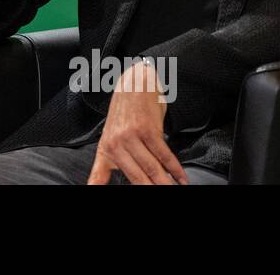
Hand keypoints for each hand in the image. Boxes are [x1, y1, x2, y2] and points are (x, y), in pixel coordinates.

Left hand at [87, 62, 186, 184]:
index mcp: (105, 150)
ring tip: (173, 190)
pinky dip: (175, 169)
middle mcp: (116, 144)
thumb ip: (108, 165)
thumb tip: (105, 185)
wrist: (133, 84)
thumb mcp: (109, 139)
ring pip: (153, 168)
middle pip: (137, 177)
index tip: (110, 196)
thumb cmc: (123, 115)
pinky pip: (164, 155)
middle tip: (162, 195)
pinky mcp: (148, 130)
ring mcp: (132, 137)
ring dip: (166, 183)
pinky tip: (181, 178)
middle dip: (151, 188)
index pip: (100, 177)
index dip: (98, 187)